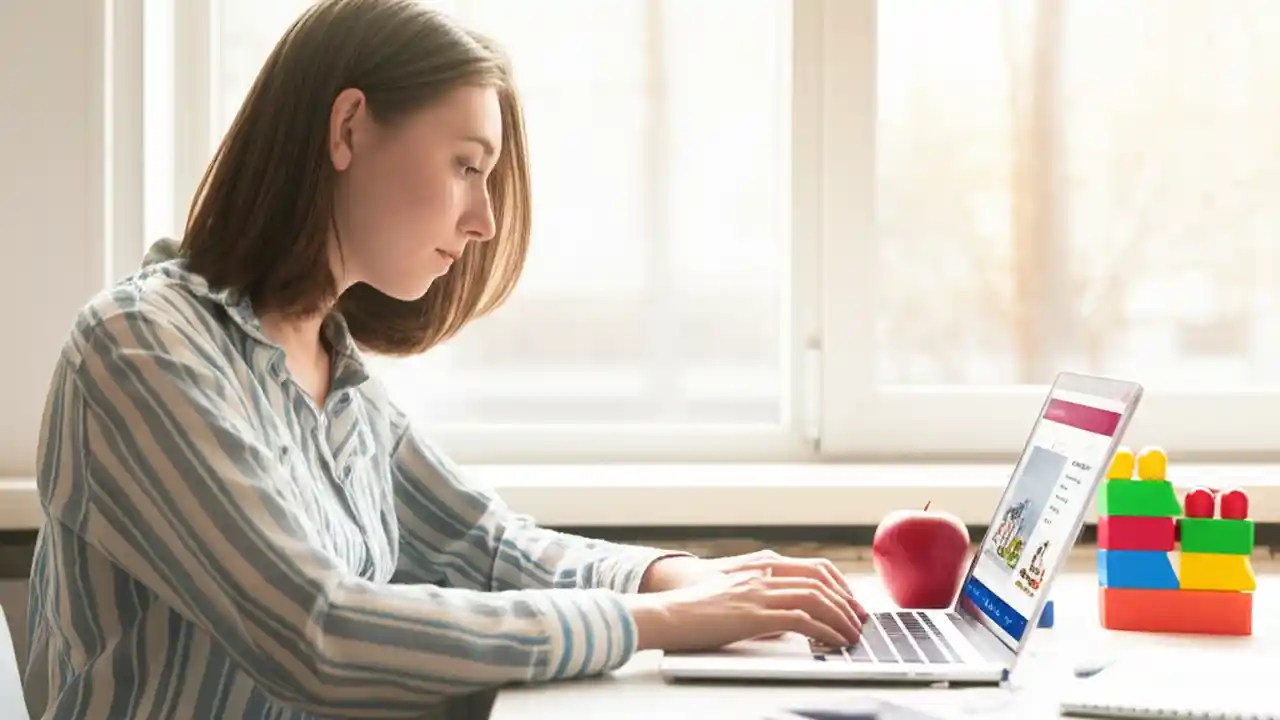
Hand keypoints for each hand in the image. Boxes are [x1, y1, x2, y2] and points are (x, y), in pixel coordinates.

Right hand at [623, 570, 862, 651]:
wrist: (668, 612)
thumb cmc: (695, 609)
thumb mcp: (734, 596)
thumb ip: (761, 601)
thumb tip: (785, 622)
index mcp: (761, 566)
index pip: (813, 568)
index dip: (839, 585)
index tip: (851, 603)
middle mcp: (764, 574)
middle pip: (820, 581)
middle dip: (847, 602)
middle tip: (860, 621)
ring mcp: (759, 592)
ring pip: (816, 598)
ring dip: (840, 617)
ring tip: (852, 635)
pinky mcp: (754, 614)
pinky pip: (801, 619)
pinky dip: (825, 630)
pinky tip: (833, 641)